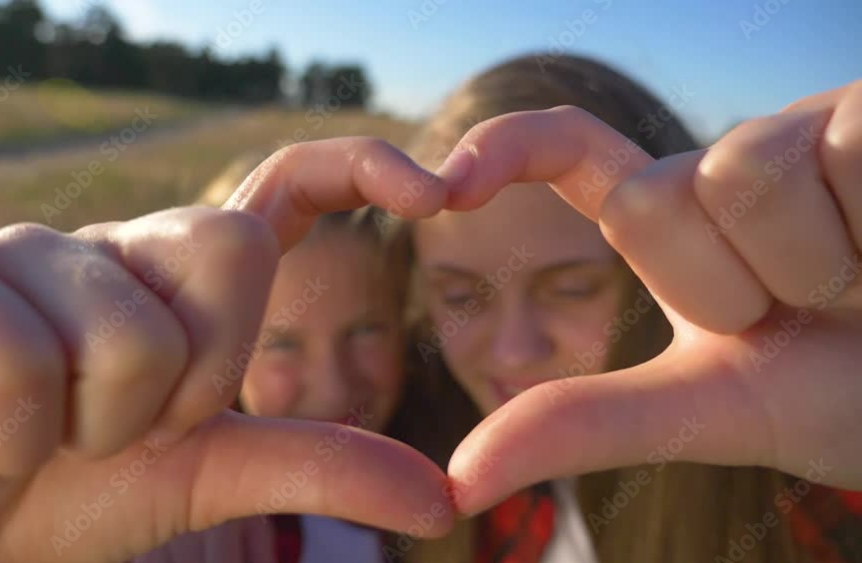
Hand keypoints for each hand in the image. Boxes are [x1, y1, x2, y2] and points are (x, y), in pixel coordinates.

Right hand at [0, 206, 452, 562]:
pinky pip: (20, 360)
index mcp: (179, 276)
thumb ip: (317, 466)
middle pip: (230, 247)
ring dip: (98, 429)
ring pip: (130, 331)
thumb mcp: (207, 476)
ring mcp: (19, 249)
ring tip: (44, 438)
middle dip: (198, 376)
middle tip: (131, 429)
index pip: (284, 188)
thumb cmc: (70, 493)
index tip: (437, 188)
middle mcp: (111, 242)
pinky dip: (15, 438)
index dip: (359, 169)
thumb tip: (438, 498)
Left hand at [440, 82, 861, 513]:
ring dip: (812, 268)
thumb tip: (459, 481)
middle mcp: (724, 164)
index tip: (444, 187)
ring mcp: (799, 133)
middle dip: (732, 287)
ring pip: (744, 171)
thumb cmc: (842, 394)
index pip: (569, 153)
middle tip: (803, 317)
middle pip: (655, 197)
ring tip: (858, 287)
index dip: (506, 152)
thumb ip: (586, 425)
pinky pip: (839, 152)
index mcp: (674, 220)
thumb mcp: (708, 411)